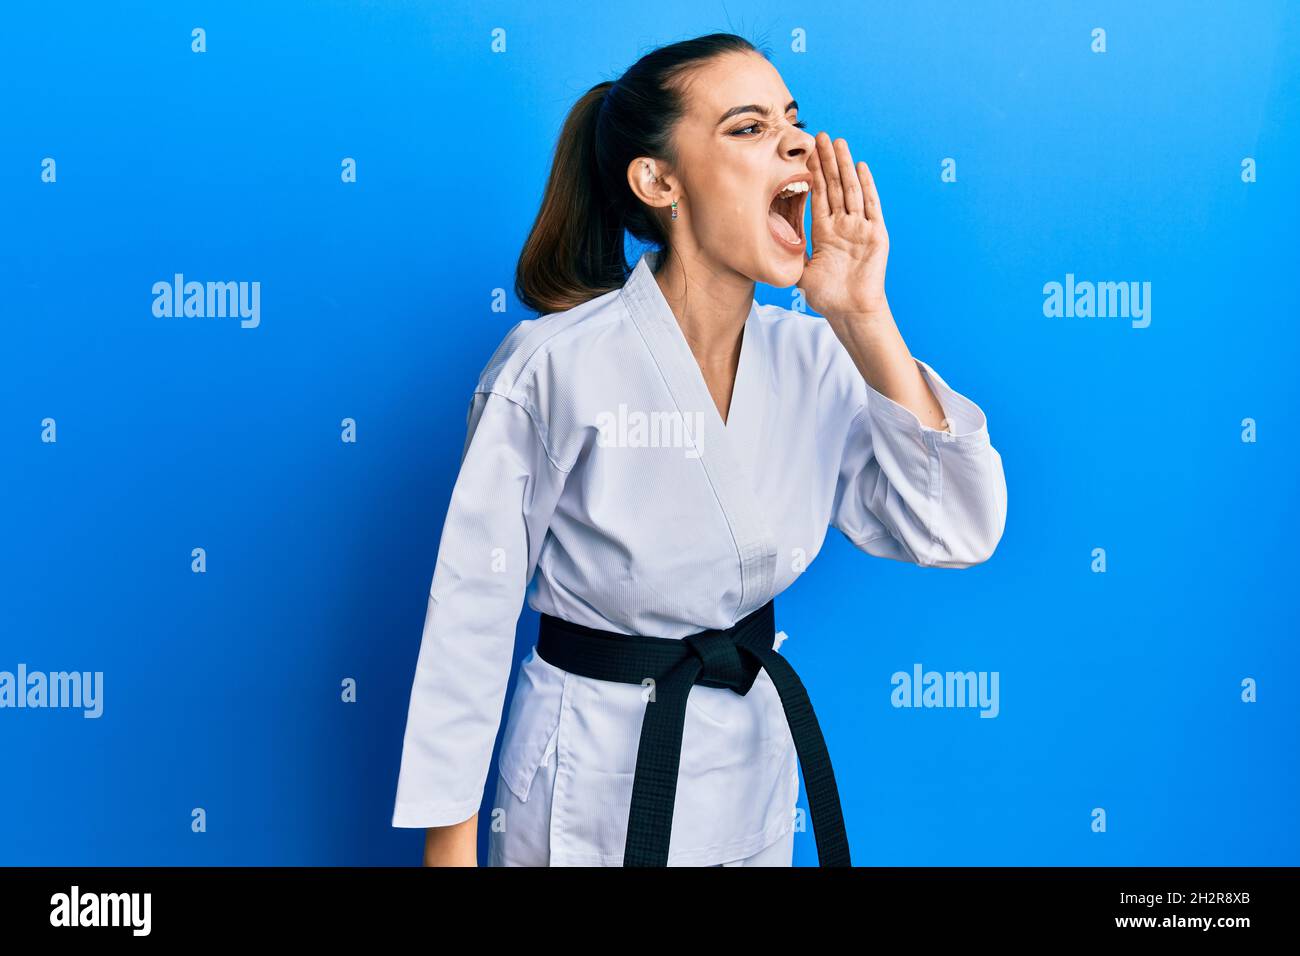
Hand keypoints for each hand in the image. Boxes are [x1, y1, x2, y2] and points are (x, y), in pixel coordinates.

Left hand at [799, 132, 890, 318]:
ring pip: (851, 189)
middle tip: (819, 136)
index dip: (811, 174)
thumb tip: (763, 246)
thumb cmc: (827, 296)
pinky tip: (860, 167)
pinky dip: (866, 186)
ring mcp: (860, 228)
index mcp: (825, 232)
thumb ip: (789, 256)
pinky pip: (871, 206)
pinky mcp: (876, 234)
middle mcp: (843, 225)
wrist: (850, 311)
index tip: (804, 153)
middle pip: (834, 186)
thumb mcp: (801, 272)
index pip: (817, 196)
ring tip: (838, 143)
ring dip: (844, 166)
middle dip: (826, 161)